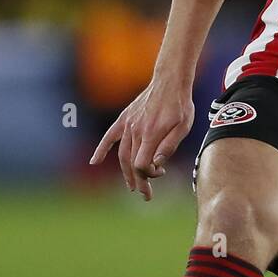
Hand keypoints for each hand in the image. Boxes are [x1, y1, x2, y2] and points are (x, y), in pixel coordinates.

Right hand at [89, 79, 194, 200]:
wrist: (170, 81)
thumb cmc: (180, 105)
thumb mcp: (183, 126)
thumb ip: (169, 146)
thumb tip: (158, 163)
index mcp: (151, 134)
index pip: (142, 164)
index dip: (149, 175)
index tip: (161, 173)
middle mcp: (136, 131)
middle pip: (131, 163)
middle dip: (139, 181)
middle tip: (146, 195)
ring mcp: (128, 125)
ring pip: (122, 154)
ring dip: (126, 172)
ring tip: (132, 186)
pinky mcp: (125, 118)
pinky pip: (110, 136)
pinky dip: (101, 149)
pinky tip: (94, 161)